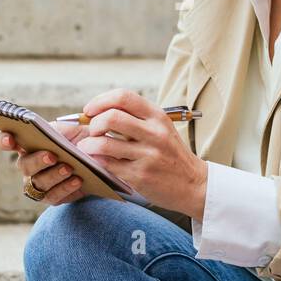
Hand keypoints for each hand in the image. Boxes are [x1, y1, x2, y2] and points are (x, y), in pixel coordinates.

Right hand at [0, 122, 88, 205]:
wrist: (96, 157)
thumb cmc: (78, 139)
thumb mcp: (69, 128)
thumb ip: (59, 129)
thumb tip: (54, 134)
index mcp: (26, 143)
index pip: (3, 141)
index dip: (2, 140)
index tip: (10, 139)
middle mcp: (27, 165)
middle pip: (23, 166)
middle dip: (37, 161)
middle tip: (52, 156)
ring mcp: (37, 183)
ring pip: (37, 183)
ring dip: (53, 176)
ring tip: (69, 168)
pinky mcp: (52, 197)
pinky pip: (53, 196)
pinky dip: (65, 188)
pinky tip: (78, 179)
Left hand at [72, 89, 208, 218]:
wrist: (193, 184)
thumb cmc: (170, 154)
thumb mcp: (160, 128)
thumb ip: (135, 119)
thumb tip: (97, 113)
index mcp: (158, 116)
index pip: (123, 97)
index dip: (100, 101)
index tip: (89, 111)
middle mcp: (154, 133)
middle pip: (111, 117)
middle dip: (94, 124)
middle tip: (92, 131)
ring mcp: (148, 155)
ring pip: (105, 143)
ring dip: (89, 145)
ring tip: (88, 147)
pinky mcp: (140, 176)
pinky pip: (108, 164)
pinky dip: (96, 160)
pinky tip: (97, 160)